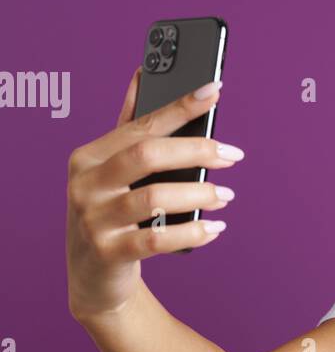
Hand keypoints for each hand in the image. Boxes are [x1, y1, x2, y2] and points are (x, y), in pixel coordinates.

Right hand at [66, 67, 241, 321]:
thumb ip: (129, 125)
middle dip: (198, 150)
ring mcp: (93, 220)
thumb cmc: (109, 214)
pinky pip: (157, 240)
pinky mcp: (108, 254)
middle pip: (148, 154)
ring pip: (155, 198)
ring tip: (226, 195)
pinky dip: (192, 232)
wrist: (92, 278)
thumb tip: (143, 73)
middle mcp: (85, 185)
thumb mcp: (111, 170)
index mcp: (88, 156)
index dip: (180, 106)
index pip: (141, 124)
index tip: (215, 90)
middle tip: (233, 154)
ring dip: (200, 195)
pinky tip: (214, 228)